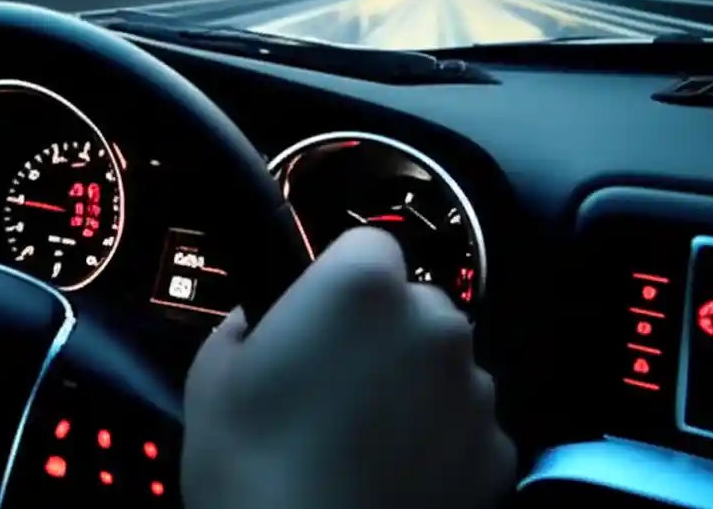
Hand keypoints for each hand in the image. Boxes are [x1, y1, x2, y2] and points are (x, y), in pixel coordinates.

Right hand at [182, 227, 513, 508]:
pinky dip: (437, 438)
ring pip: (440, 364)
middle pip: (411, 303)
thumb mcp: (214, 371)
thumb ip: (253, 319)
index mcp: (360, 287)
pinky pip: (463, 423)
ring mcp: (474, 389)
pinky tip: (390, 470)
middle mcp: (433, 324)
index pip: (366, 243)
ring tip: (357, 436)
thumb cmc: (252, 466)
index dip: (336, 279)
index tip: (313, 318)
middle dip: (379, 332)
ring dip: (410, 385)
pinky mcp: (498, 451)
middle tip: (329, 384)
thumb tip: (274, 317)